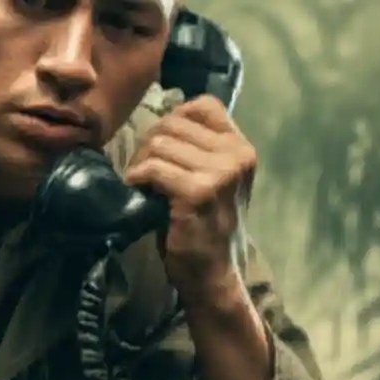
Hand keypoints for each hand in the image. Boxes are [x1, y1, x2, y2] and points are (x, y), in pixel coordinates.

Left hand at [122, 94, 256, 308]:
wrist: (212, 273)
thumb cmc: (205, 226)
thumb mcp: (214, 179)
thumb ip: (199, 149)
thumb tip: (162, 119)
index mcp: (242, 148)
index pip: (202, 106)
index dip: (173, 120)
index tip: (162, 148)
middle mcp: (237, 155)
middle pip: (174, 123)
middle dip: (150, 144)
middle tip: (143, 171)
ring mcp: (220, 173)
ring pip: (160, 143)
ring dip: (141, 162)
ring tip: (141, 183)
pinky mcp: (198, 192)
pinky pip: (154, 168)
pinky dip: (138, 177)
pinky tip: (138, 191)